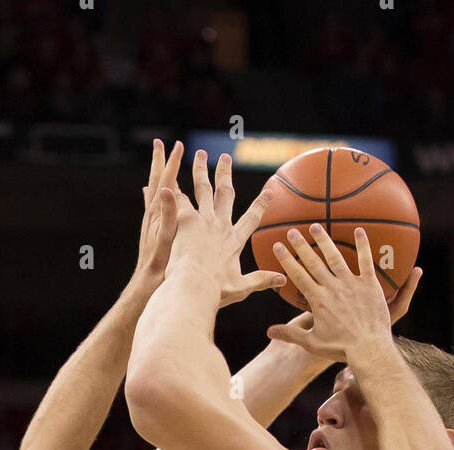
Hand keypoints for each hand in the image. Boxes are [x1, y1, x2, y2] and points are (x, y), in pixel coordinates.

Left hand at [131, 139, 182, 291]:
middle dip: (160, 162)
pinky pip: (153, 206)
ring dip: (158, 175)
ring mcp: (150, 223)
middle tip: (160, 142)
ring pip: (155, 192)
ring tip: (159, 160)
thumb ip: (167, 214)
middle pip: (156, 182)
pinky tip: (152, 192)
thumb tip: (167, 190)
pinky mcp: (151, 231)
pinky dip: (154, 194)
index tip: (179, 145)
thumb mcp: (167, 239)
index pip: (167, 183)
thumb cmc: (161, 266)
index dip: (172, 164)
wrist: (147, 285)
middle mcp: (152, 216)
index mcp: (159, 215)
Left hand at [166, 149, 286, 306]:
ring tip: (200, 154)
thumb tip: (283, 280)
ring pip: (203, 189)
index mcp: (234, 242)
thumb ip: (261, 280)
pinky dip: (175, 188)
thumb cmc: (216, 291)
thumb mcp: (242, 288)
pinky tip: (169, 176)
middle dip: (226, 175)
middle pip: (226, 194)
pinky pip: (180, 199)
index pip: (251, 219)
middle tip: (226, 159)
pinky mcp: (186, 220)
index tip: (269, 192)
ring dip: (201, 170)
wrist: (195, 286)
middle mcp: (221, 226)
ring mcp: (204, 220)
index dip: (261, 205)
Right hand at [263, 225, 409, 358]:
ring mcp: (351, 283)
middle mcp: (332, 287)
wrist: (368, 348)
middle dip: (301, 245)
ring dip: (325, 241)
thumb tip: (269, 331)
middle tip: (292, 231)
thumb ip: (291, 334)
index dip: (286, 259)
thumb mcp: (312, 343)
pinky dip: (363, 245)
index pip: (298, 275)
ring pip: (335, 257)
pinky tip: (359, 230)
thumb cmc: (341, 348)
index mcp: (318, 300)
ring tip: (316, 227)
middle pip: (313, 262)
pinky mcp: (369, 284)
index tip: (278, 246)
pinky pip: (366, 261)